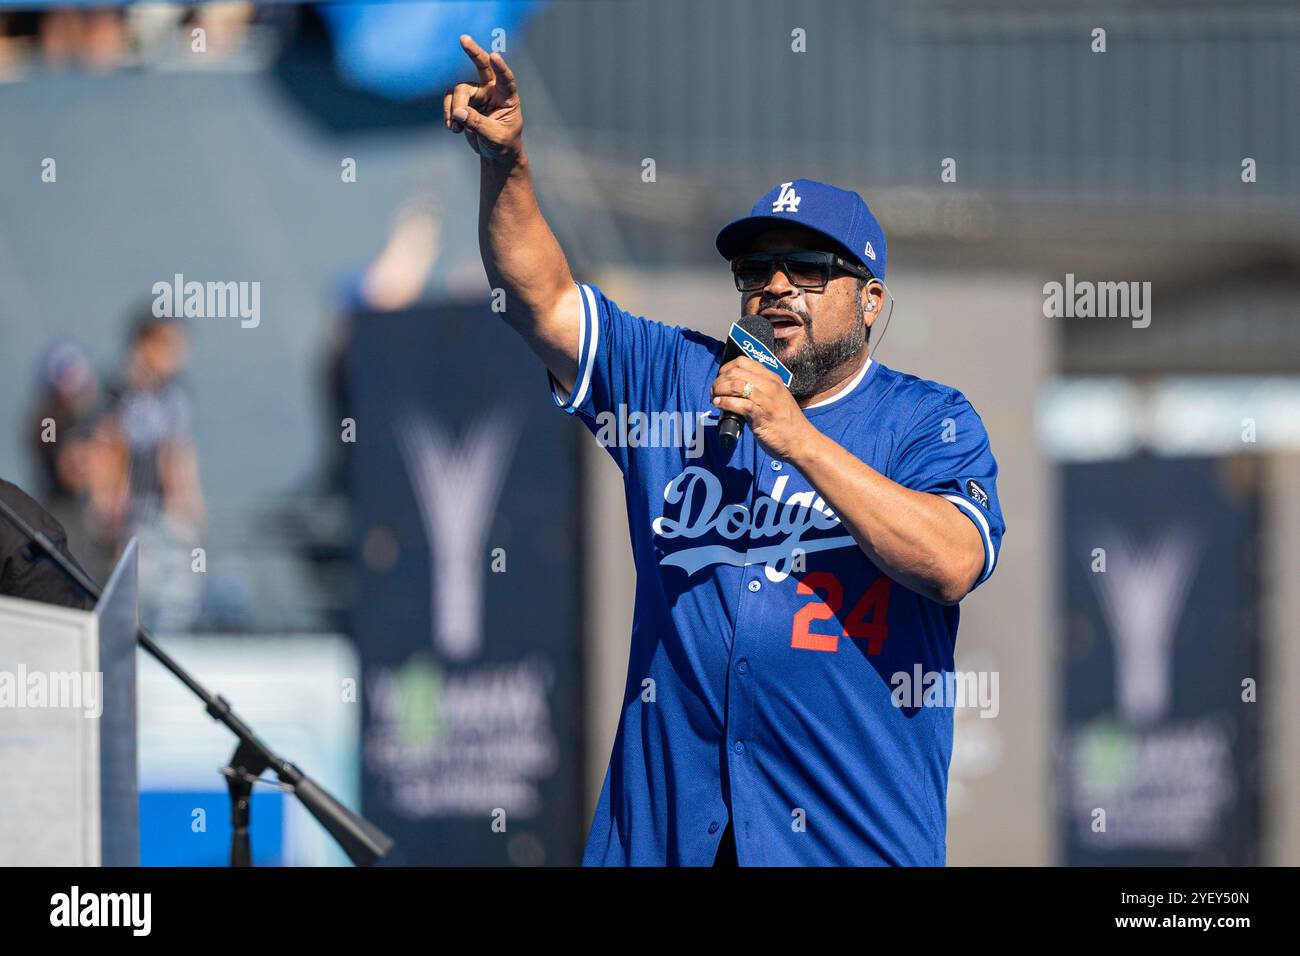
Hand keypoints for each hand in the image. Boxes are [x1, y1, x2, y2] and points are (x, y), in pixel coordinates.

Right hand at [443, 35, 522, 162]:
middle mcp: (493, 90)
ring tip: (456, 128)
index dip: (501, 67)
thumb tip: (459, 112)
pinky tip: (453, 128)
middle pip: (482, 66)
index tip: (494, 56)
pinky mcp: (464, 101)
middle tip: (463, 39)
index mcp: (508, 97)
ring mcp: (477, 93)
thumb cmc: (503, 144)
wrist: (495, 153)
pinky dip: (448, 111)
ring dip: (455, 107)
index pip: (506, 79)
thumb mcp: (494, 137)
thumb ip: (478, 124)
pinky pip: (450, 98)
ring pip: (460, 90)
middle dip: (473, 53)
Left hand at [711, 356, 814, 460]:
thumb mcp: (775, 399)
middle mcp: (770, 385)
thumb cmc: (786, 423)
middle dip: (719, 380)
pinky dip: (724, 403)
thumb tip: (734, 390)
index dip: (726, 368)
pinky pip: (738, 403)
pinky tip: (719, 405)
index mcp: (772, 378)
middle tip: (714, 391)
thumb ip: (759, 391)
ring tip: (714, 398)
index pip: (743, 361)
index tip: (720, 379)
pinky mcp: (761, 415)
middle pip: (736, 371)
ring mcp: (766, 399)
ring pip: (735, 385)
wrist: (801, 442)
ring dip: (719, 390)